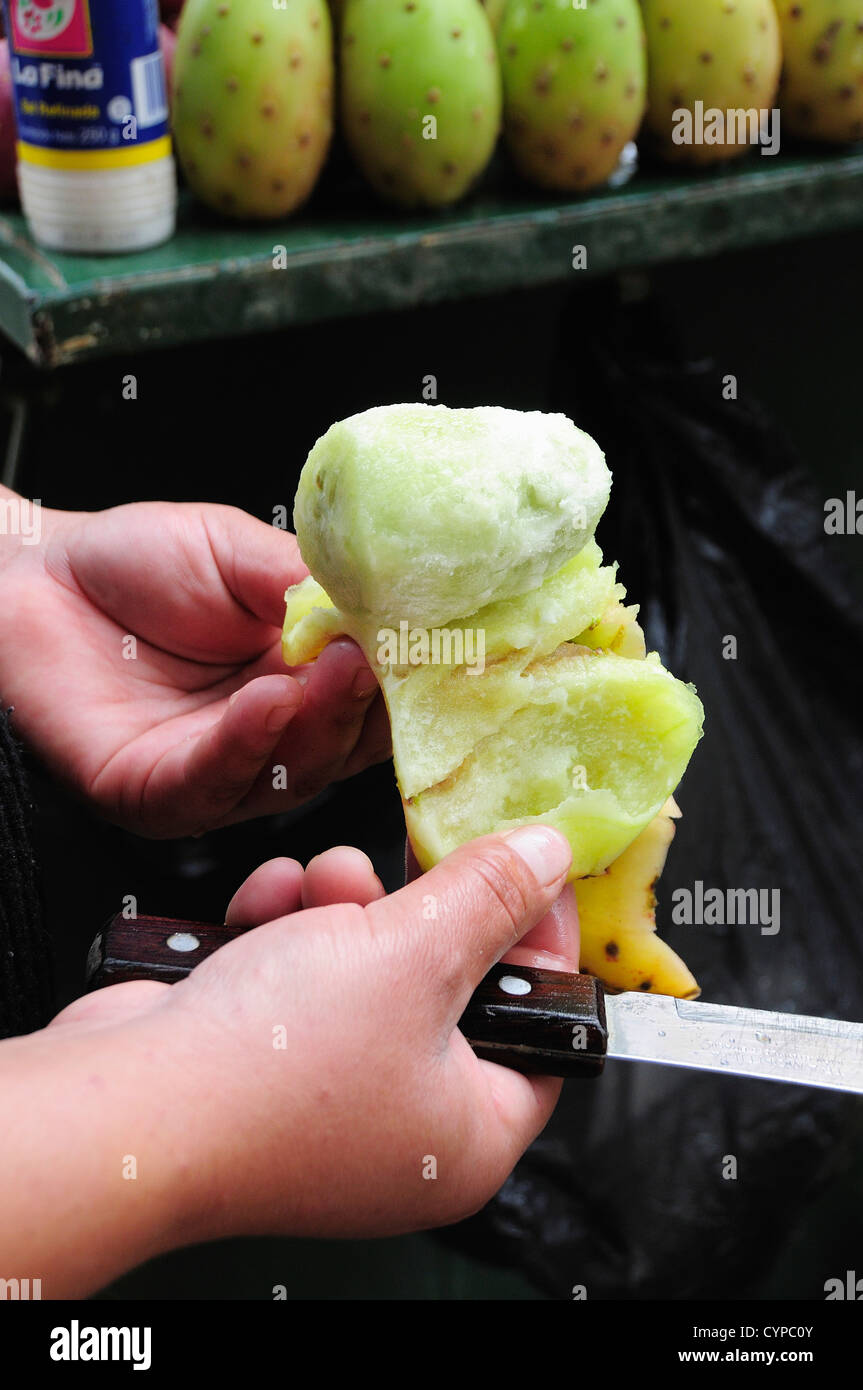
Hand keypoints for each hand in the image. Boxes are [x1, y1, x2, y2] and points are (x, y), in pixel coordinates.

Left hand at [0, 498, 388, 835]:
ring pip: (294, 773)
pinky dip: (246, 744)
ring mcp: (217, 772)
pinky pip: (213, 783)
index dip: (413, 680)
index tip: (447, 650)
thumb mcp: (244, 556)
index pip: (377, 699)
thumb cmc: (137, 563)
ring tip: (332, 668)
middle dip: (375, 706)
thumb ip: (314, 585)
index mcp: (302, 682)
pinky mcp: (156, 795)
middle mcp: (269, 738)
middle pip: (349, 746)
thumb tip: (396, 602)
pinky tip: (267, 700)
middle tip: (392, 660)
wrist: (31, 574)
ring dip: (319, 722)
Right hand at [49, 825, 577, 1264]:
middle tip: (417, 854)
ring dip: (345, 909)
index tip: (527, 868)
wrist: (123, 1107)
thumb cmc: (276, 1066)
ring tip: (325, 883)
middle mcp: (401, 1129)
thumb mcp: (414, 955)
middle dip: (418, 909)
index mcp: (469, 1135)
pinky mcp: (261, 1069)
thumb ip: (491, 898)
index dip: (539, 940)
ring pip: (366, 971)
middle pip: (447, 986)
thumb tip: (550, 858)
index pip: (539, 1025)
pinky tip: (269, 906)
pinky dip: (287, 933)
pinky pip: (300, 983)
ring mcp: (324, 1102)